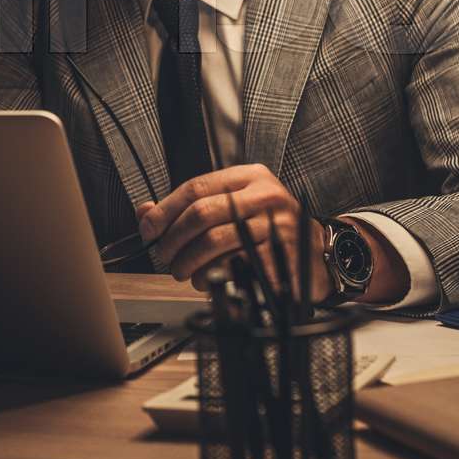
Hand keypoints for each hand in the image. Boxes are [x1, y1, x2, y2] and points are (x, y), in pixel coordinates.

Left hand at [134, 164, 329, 302]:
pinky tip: (206, 281)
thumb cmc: (268, 230)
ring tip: (183, 272)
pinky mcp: (281, 254)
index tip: (148, 229)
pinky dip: (212, 276)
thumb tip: (144, 212)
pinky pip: (233, 266)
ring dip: (188, 262)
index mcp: (249, 177)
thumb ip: (191, 207)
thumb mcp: (234, 208)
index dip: (165, 210)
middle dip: (173, 239)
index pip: (196, 187)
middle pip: (202, 213)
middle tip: (164, 256)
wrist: (314, 256)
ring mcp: (276, 224)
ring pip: (214, 241)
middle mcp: (265, 195)